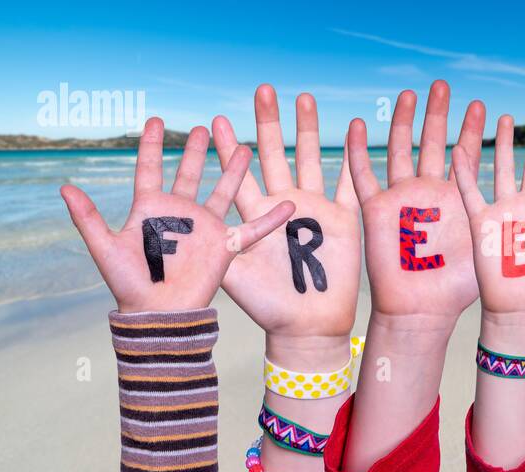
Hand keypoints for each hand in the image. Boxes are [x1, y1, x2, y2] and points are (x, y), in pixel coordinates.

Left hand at [61, 117, 293, 312]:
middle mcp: (179, 214)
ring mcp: (203, 228)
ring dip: (233, 170)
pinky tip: (287, 205)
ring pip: (223, 191)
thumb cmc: (130, 285)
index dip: (150, 145)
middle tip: (204, 127)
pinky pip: (252, 229)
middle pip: (189, 173)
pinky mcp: (224, 246)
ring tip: (243, 146)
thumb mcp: (105, 248)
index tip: (154, 120)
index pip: (150, 168)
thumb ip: (87, 217)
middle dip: (195, 150)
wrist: (160, 315)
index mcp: (150, 209)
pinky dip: (270, 219)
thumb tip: (64, 186)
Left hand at [212, 85, 360, 338]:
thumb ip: (208, 245)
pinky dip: (354, 156)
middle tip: (263, 90)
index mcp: (255, 217)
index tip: (214, 119)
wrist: (308, 327)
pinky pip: (350, 181)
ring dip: (307, 129)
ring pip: (310, 159)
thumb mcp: (230, 274)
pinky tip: (356, 129)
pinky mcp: (343, 220)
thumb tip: (168, 228)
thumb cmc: (267, 307)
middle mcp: (284, 207)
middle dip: (269, 123)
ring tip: (303, 97)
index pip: (238, 173)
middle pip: (275, 155)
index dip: (227, 146)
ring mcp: (315, 210)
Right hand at [346, 80, 483, 319]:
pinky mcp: (380, 210)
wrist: (426, 313)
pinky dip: (358, 152)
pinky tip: (357, 126)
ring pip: (404, 151)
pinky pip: (364, 176)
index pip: (485, 158)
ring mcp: (409, 200)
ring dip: (405, 122)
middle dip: (444, 116)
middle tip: (444, 86)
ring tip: (410, 94)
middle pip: (441, 145)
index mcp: (471, 201)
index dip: (488, 133)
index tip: (500, 108)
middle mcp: (439, 195)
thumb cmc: (473, 292)